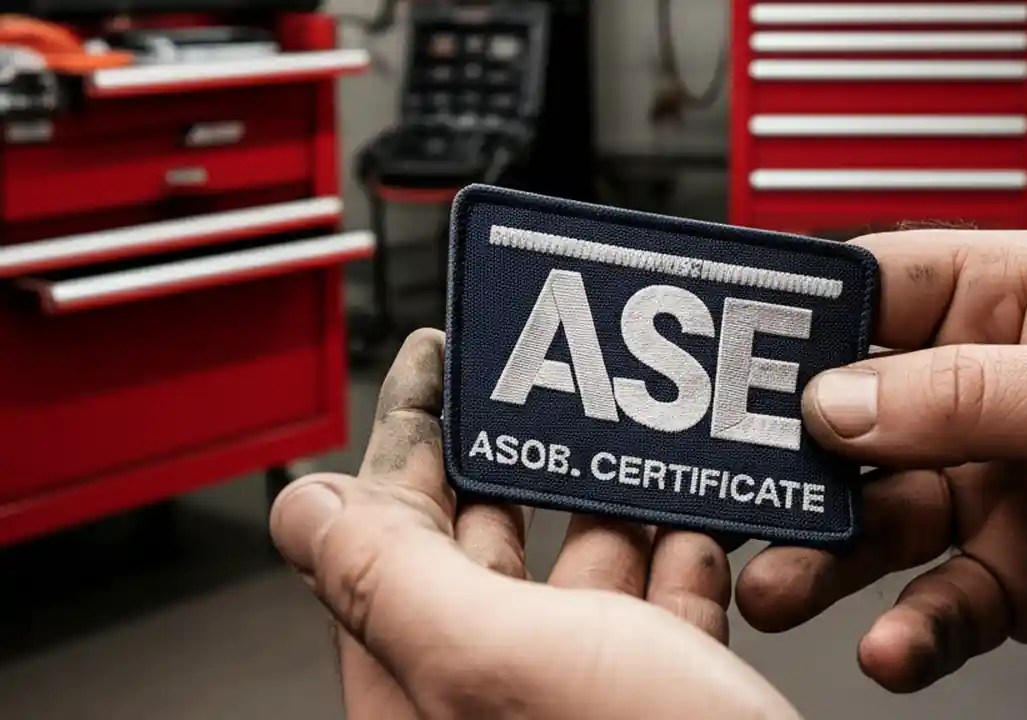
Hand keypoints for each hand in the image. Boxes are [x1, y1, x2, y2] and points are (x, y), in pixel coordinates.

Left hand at [269, 329, 798, 719]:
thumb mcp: (493, 660)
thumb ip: (389, 577)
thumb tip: (299, 507)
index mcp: (425, 673)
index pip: (386, 529)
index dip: (408, 432)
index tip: (440, 354)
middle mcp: (495, 684)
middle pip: (491, 538)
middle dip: (530, 452)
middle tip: (564, 376)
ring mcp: (582, 695)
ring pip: (586, 567)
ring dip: (621, 500)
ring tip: (652, 439)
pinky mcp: (664, 701)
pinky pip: (663, 607)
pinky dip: (685, 558)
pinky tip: (706, 524)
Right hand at [735, 230, 1026, 692]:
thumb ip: (967, 396)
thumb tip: (838, 399)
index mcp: (1012, 308)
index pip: (877, 292)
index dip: (795, 319)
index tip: (724, 358)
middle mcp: (984, 397)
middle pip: (852, 417)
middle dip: (790, 456)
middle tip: (732, 488)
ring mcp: (990, 489)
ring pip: (875, 519)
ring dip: (822, 554)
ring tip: (782, 583)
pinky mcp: (1009, 575)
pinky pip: (936, 603)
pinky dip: (907, 629)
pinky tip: (892, 645)